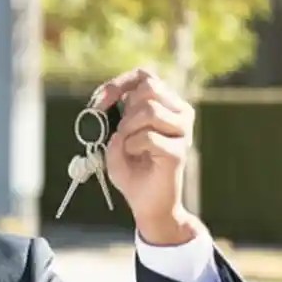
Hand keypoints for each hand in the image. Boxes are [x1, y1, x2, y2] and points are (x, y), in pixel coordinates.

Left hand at [92, 68, 202, 245]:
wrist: (147, 204)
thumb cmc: (133, 171)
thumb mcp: (115, 140)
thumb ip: (114, 119)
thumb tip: (115, 106)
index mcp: (166, 106)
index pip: (145, 77)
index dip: (119, 83)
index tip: (99, 102)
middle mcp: (179, 113)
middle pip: (148, 89)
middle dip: (125, 111)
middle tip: (122, 134)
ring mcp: (182, 131)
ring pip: (148, 110)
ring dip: (128, 129)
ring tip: (129, 147)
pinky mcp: (179, 151)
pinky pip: (147, 137)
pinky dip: (131, 147)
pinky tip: (136, 157)